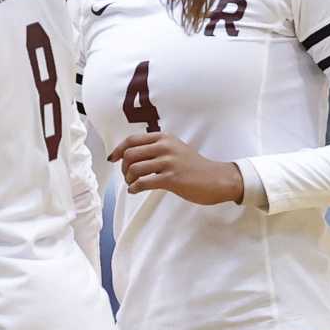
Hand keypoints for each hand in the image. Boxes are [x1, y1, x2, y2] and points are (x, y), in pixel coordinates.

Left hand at [110, 131, 243, 205]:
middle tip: (127, 176)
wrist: (217, 179)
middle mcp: (165, 147)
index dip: (118, 150)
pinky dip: (134, 188)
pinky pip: (143, 182)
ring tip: (133, 184)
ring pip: (134, 169)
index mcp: (164, 138)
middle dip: (123, 167)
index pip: (132, 140)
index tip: (112, 159)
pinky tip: (135, 190)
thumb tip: (128, 154)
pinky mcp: (172, 178)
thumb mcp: (175, 149)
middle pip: (130, 154)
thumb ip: (155, 148)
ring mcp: (169, 162)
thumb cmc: (192, 166)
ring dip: (128, 179)